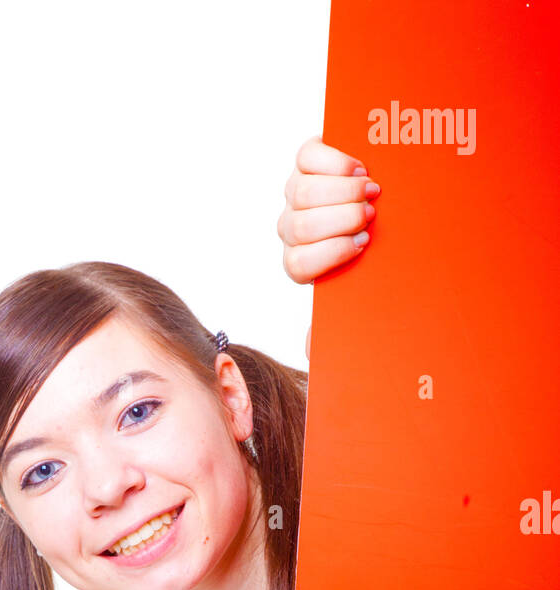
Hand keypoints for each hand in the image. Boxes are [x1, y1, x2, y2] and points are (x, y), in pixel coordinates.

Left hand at [278, 134, 380, 357]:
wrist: (378, 202)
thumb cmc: (370, 255)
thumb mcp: (359, 287)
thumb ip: (339, 320)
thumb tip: (312, 352)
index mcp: (301, 264)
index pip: (298, 265)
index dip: (330, 254)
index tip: (362, 246)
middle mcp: (293, 229)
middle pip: (299, 226)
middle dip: (339, 219)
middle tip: (371, 214)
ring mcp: (296, 192)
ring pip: (302, 191)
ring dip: (341, 191)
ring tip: (371, 190)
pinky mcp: (306, 158)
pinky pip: (308, 156)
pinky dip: (336, 160)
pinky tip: (358, 167)